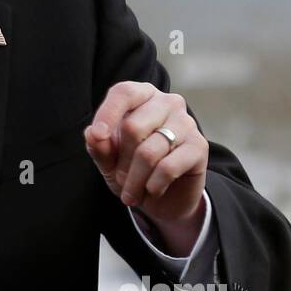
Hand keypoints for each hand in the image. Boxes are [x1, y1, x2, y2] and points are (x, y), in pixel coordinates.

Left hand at [84, 81, 206, 225]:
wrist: (165, 197)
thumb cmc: (132, 169)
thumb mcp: (108, 160)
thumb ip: (99, 146)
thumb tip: (92, 134)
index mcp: (142, 96)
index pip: (124, 93)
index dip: (107, 113)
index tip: (97, 137)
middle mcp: (167, 103)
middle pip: (133, 128)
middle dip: (121, 162)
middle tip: (121, 180)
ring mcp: (186, 122)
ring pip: (149, 152)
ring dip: (135, 181)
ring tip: (131, 193)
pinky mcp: (199, 146)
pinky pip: (167, 167)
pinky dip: (153, 185)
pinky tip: (152, 190)